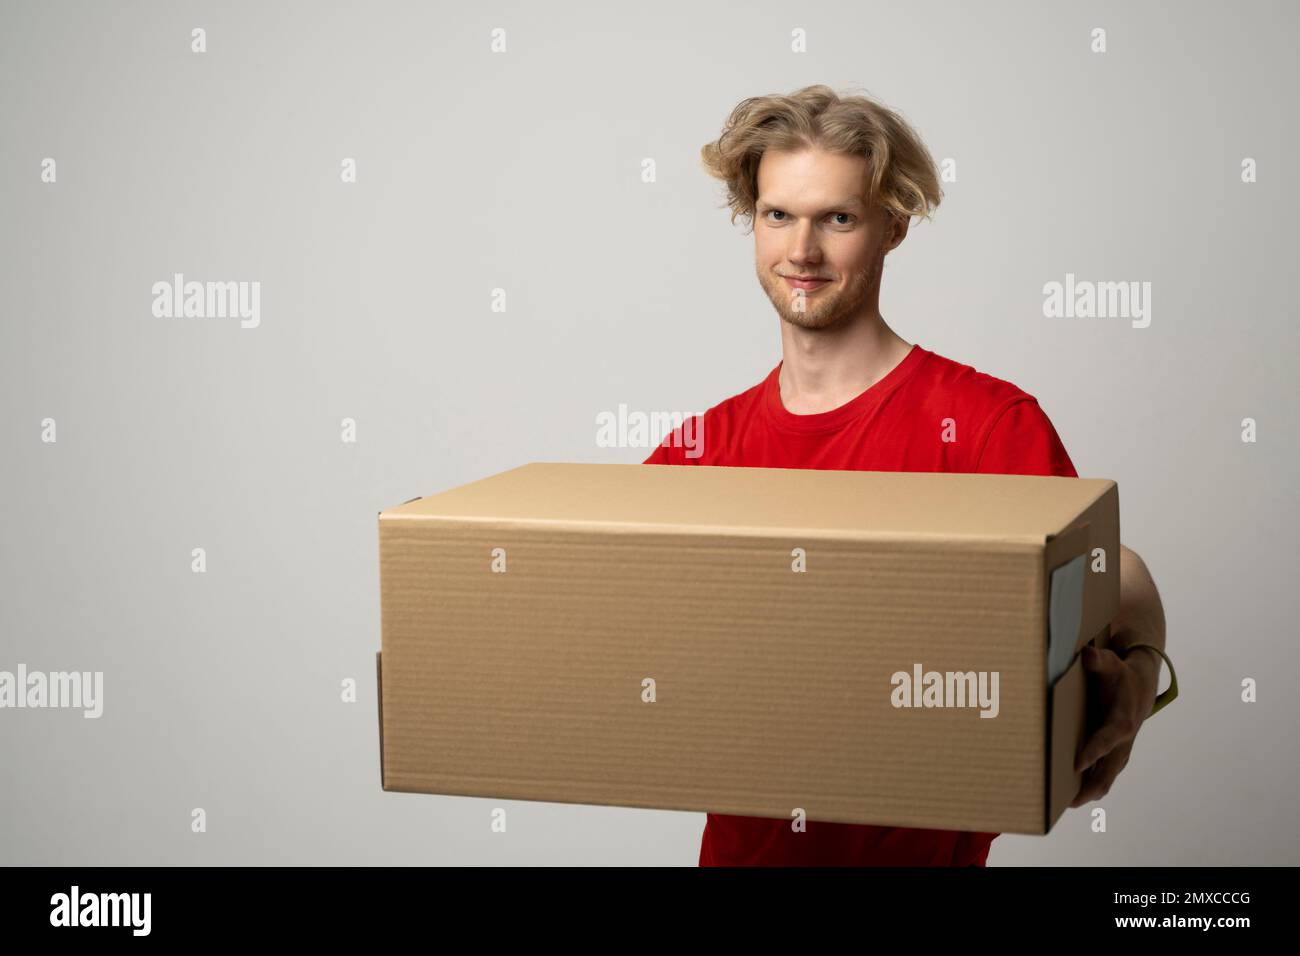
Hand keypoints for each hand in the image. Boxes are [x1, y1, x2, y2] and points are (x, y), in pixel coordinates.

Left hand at [1069, 644, 1156, 807]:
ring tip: (1063, 803)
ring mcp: (1119, 751)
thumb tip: (1087, 654)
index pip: (1106, 740)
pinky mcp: (1114, 754)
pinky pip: (1103, 775)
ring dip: (1088, 791)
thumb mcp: (1110, 664)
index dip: (1093, 752)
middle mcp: (1122, 742)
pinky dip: (1089, 785)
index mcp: (1121, 722)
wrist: (1140, 685)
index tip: (1076, 764)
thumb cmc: (1120, 674)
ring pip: (1106, 778)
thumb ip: (1099, 661)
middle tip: (1066, 800)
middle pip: (1107, 771)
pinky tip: (1069, 794)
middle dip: (1089, 786)